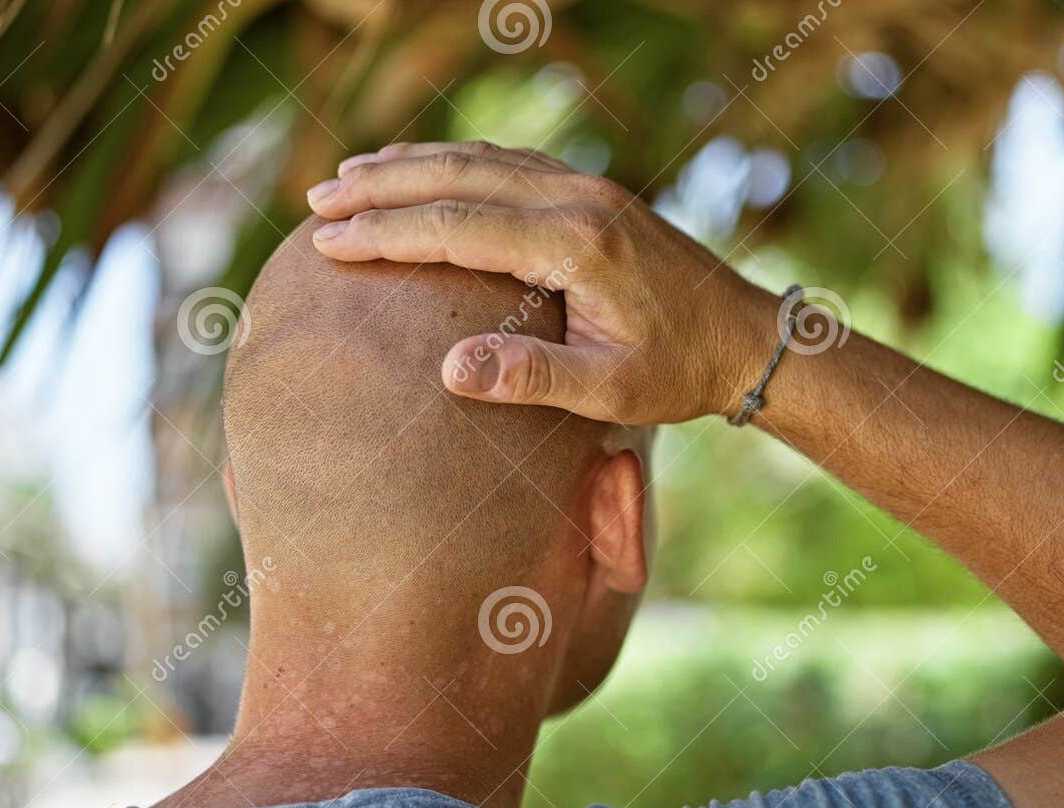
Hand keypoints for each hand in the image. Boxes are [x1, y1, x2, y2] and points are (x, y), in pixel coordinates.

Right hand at [306, 141, 776, 423]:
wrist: (747, 338)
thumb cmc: (679, 373)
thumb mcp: (612, 392)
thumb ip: (533, 379)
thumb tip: (448, 369)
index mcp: (577, 245)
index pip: (458, 227)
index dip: (387, 233)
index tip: (327, 243)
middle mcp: (580, 200)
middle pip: (460, 176)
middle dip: (382, 186)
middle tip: (317, 200)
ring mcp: (590, 188)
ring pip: (483, 159)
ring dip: (414, 165)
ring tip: (350, 177)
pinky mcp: (595, 193)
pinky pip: (512, 163)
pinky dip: (457, 163)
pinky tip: (427, 173)